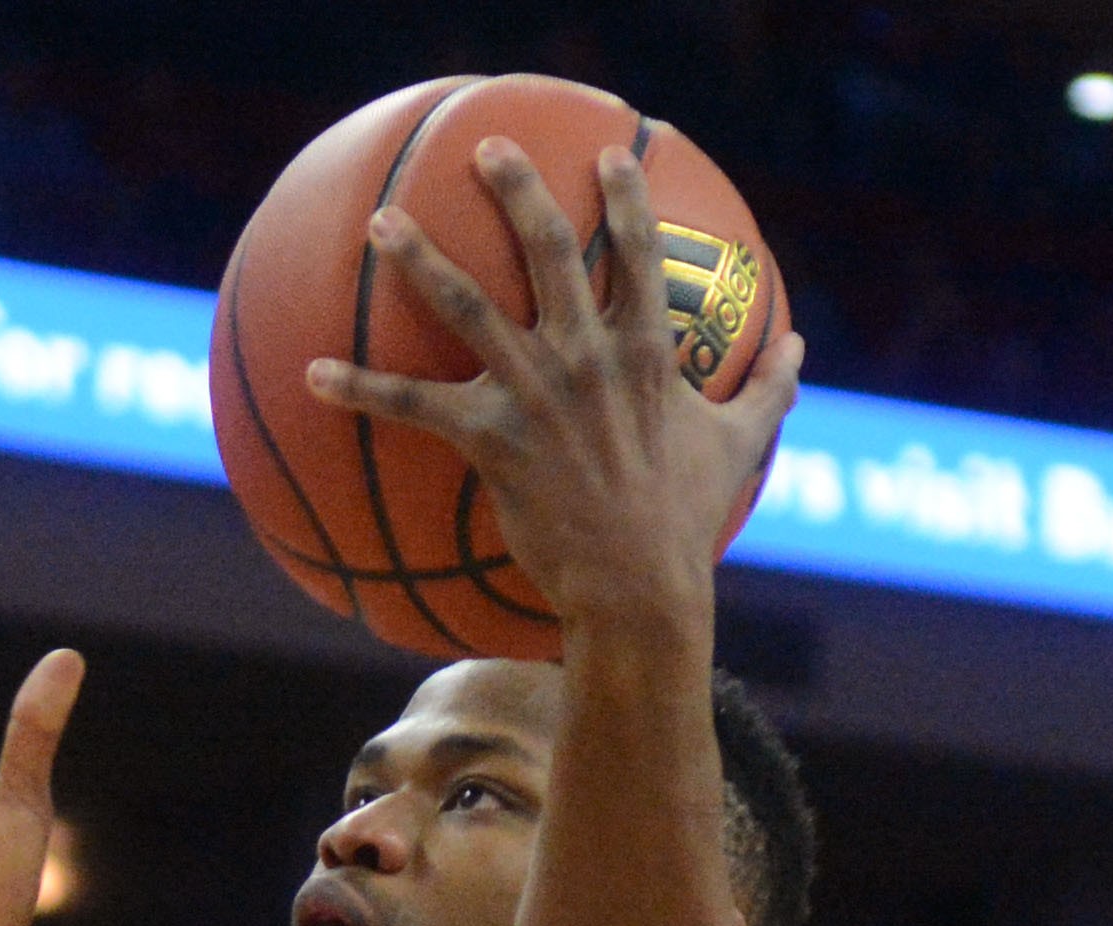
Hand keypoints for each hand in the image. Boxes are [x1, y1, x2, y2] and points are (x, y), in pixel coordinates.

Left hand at [306, 144, 801, 641]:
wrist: (640, 589)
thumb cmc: (687, 521)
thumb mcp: (743, 446)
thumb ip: (768, 389)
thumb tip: (801, 350)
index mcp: (647, 348)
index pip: (639, 248)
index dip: (623, 195)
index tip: (607, 153)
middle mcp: (588, 354)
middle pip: (548, 249)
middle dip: (516, 190)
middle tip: (486, 149)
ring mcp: (536, 393)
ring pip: (466, 306)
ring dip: (419, 259)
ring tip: (382, 222)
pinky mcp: (491, 439)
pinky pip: (410, 405)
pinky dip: (357, 388)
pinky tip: (311, 375)